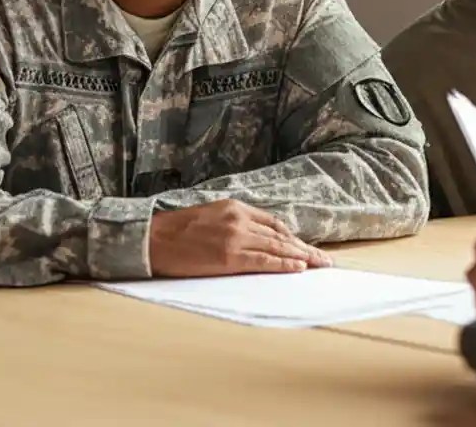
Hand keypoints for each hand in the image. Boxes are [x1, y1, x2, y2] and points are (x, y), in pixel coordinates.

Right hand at [148, 199, 332, 277]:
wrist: (151, 239)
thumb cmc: (176, 231)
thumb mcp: (210, 215)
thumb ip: (234, 222)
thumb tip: (256, 237)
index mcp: (235, 207)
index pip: (273, 223)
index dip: (293, 237)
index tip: (306, 247)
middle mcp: (239, 219)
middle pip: (281, 235)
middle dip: (304, 248)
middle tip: (324, 260)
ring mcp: (235, 237)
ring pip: (277, 248)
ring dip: (301, 257)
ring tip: (318, 266)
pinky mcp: (229, 256)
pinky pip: (264, 261)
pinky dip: (283, 265)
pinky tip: (298, 268)